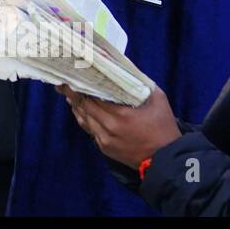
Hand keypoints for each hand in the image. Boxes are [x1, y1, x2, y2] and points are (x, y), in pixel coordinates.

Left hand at [58, 84, 180, 168]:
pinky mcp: (104, 148)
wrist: (166, 159)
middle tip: (63, 82)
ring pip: (83, 119)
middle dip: (72, 94)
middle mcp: (109, 127)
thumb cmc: (163, 127)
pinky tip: (80, 110)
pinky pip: (89, 129)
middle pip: (83, 107)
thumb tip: (124, 69)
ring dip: (76, 106)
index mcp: (121, 115)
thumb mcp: (157, 99)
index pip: (92, 97)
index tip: (71, 76)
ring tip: (67, 93)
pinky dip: (83, 118)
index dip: (81, 86)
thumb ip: (141, 83)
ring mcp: (104, 139)